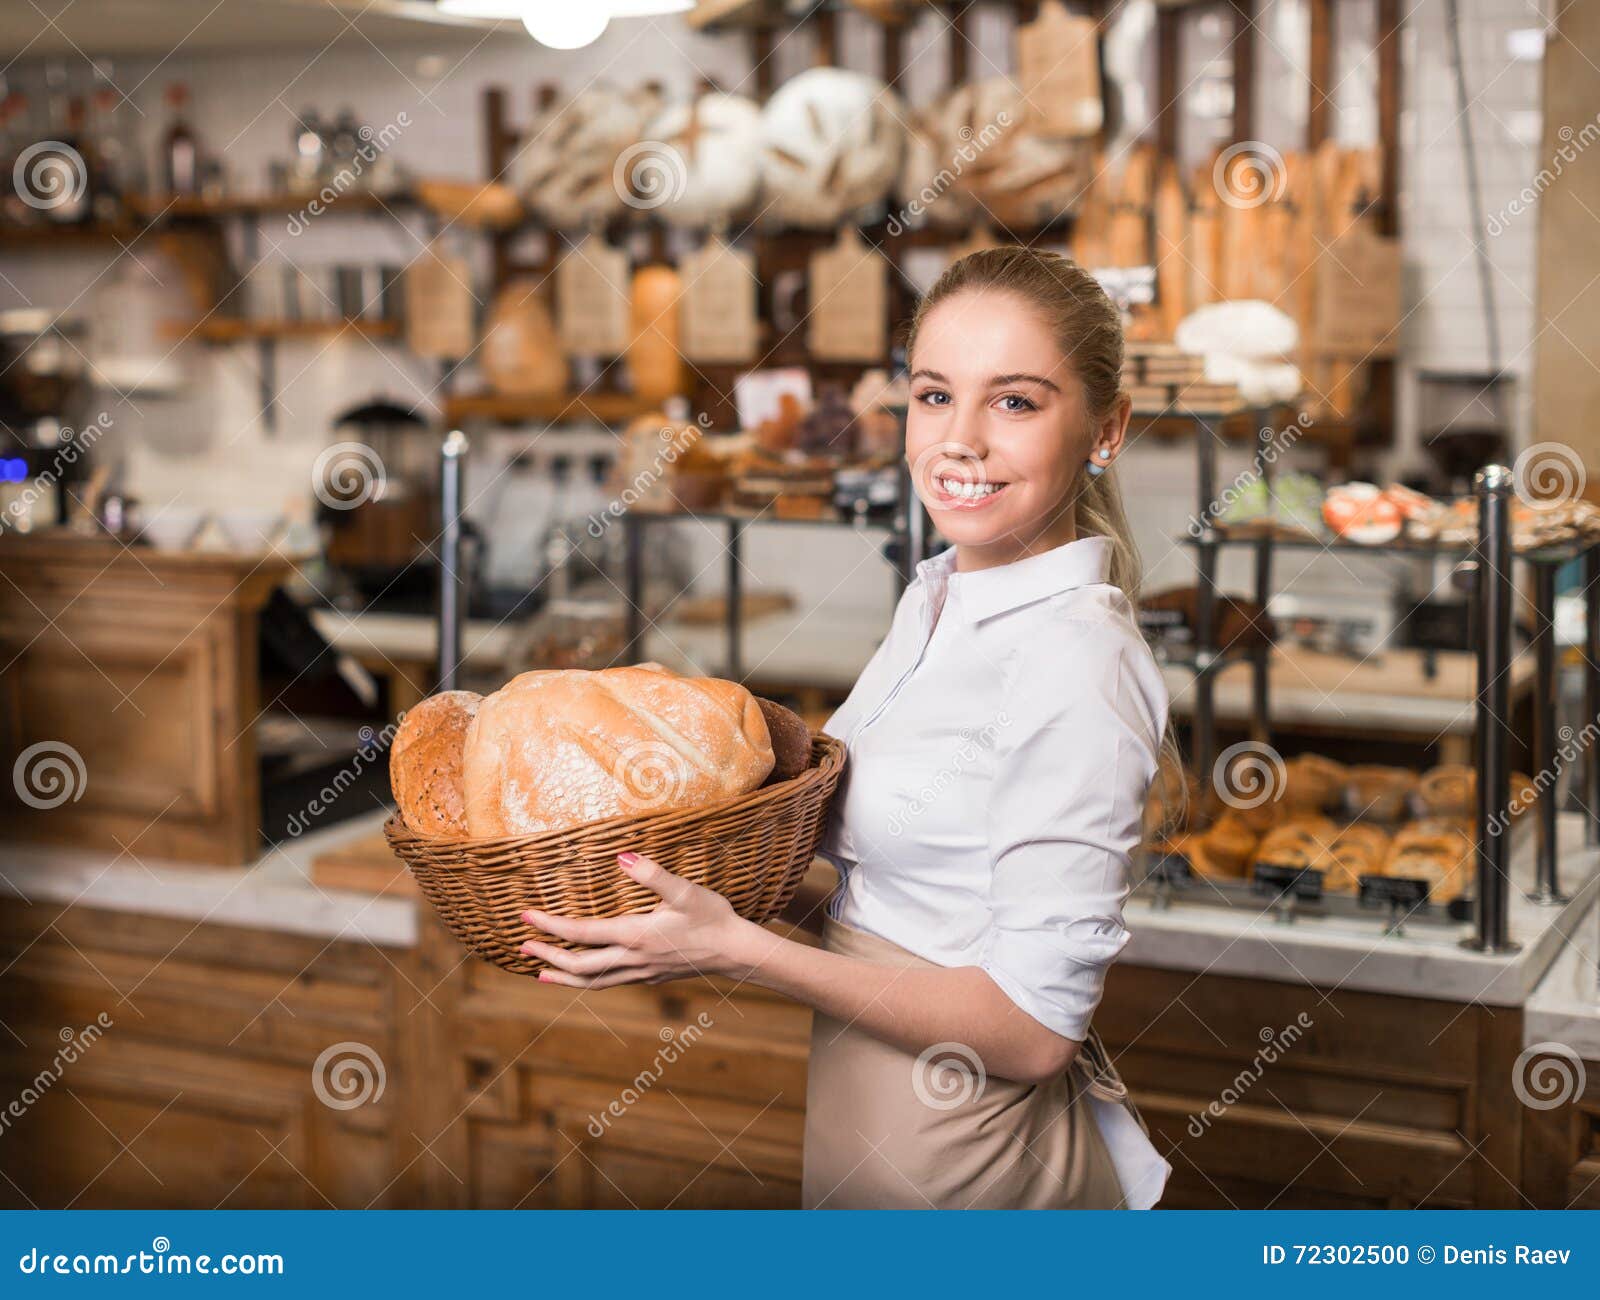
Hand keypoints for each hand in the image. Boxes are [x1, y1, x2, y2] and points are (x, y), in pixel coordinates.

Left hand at [519, 852, 758, 988]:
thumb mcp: (684, 891)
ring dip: (564, 976)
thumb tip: (621, 857)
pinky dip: (587, 981)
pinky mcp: (650, 977)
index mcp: (635, 936)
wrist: (736, 952)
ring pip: (592, 981)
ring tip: (540, 972)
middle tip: (522, 946)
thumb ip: (651, 874)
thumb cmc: (712, 917)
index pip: (582, 933)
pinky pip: (609, 982)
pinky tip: (584, 975)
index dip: (550, 926)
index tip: (526, 917)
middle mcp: (633, 959)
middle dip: (548, 955)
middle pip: (579, 964)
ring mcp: (640, 972)